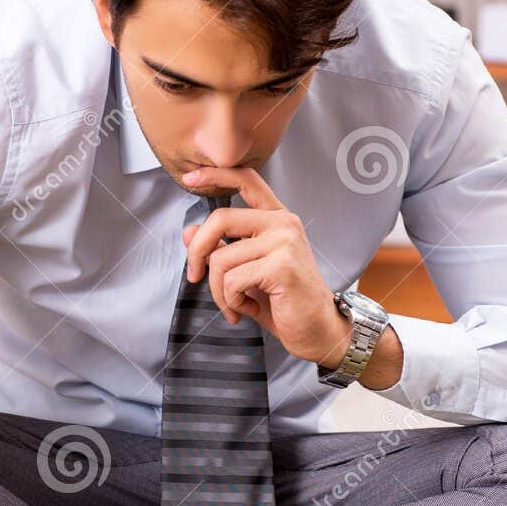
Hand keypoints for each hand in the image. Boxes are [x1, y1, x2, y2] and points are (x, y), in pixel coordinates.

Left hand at [181, 167, 350, 365]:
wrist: (317, 331)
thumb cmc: (285, 302)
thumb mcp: (247, 271)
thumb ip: (221, 248)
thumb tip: (188, 232)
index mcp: (277, 219)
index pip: (246, 180)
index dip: (215, 174)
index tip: (189, 178)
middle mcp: (283, 224)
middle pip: (220, 219)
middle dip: (197, 252)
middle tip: (195, 276)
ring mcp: (285, 242)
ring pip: (221, 258)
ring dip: (218, 291)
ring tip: (235, 305)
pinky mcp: (282, 266)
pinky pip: (233, 281)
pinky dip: (231, 301)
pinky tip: (247, 309)